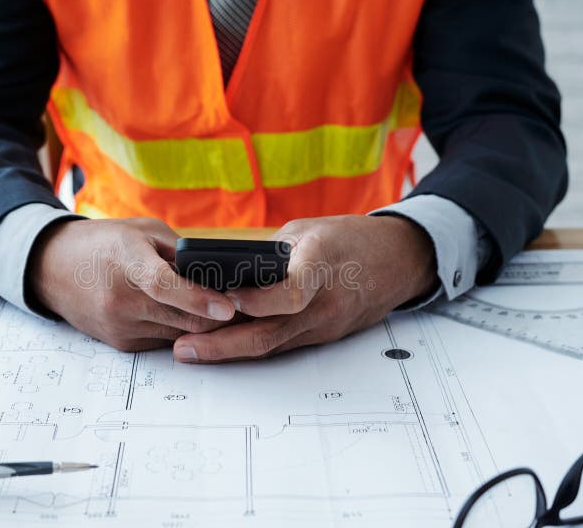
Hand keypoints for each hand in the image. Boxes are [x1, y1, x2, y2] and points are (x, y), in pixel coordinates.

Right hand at [28, 218, 235, 350]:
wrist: (54, 269)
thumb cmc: (106, 244)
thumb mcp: (143, 232)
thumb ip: (180, 252)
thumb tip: (220, 276)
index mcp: (126, 258)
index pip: (163, 284)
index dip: (197, 297)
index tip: (227, 307)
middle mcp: (120, 298)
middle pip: (181, 318)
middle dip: (218, 318)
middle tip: (248, 308)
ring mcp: (119, 325)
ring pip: (179, 335)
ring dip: (202, 326)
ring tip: (221, 310)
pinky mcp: (122, 344)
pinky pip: (165, 342)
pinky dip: (181, 330)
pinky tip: (186, 315)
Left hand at [172, 215, 436, 362]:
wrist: (398, 261)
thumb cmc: (350, 239)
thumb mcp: (308, 231)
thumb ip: (270, 253)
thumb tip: (226, 272)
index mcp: (321, 266)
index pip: (290, 294)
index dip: (255, 302)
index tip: (222, 300)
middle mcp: (324, 304)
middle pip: (270, 334)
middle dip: (222, 345)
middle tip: (185, 348)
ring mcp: (325, 325)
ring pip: (273, 346)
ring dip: (230, 351)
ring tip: (191, 350)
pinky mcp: (323, 335)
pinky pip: (283, 344)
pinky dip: (252, 346)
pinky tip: (223, 345)